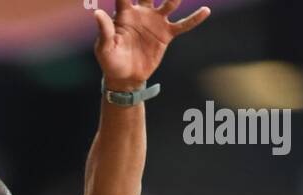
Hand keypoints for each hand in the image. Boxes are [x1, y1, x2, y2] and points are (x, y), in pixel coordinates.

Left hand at [93, 0, 209, 88]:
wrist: (125, 78)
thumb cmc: (111, 61)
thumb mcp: (104, 48)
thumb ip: (104, 30)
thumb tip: (97, 13)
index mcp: (125, 12)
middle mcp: (142, 11)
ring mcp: (156, 21)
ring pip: (170, 2)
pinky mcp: (166, 35)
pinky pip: (182, 25)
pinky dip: (194, 19)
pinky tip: (205, 11)